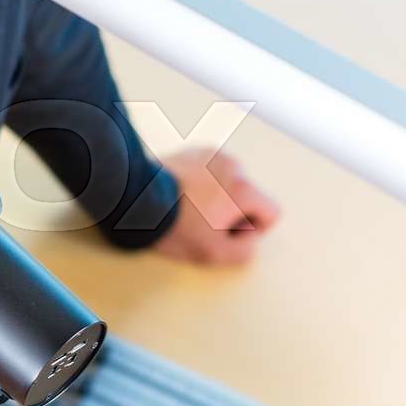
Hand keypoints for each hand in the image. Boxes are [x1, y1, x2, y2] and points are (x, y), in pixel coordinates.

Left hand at [152, 149, 280, 265]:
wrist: (134, 199)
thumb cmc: (175, 227)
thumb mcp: (213, 253)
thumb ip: (244, 251)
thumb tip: (249, 240)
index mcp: (245, 189)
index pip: (272, 212)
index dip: (253, 230)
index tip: (227, 234)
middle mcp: (233, 165)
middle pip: (248, 196)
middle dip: (232, 212)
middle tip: (202, 224)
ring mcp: (210, 154)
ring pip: (227, 182)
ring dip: (216, 196)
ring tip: (187, 209)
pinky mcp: (189, 151)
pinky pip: (208, 171)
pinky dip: (199, 183)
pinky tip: (178, 195)